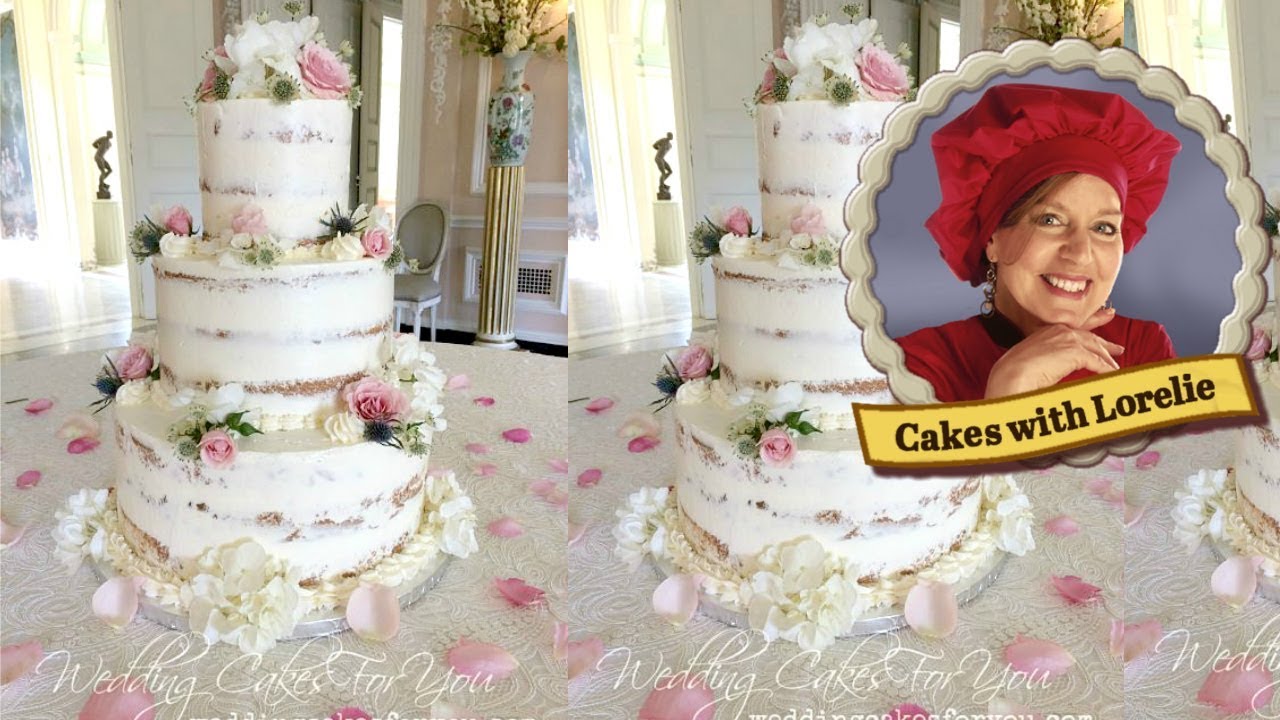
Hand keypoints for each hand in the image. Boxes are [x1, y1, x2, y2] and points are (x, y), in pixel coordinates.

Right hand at [984, 307, 1124, 398]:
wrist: (1011, 374)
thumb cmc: (1015, 371)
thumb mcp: (1035, 358)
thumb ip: (1049, 357)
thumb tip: (1055, 366)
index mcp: (1049, 330)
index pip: (1076, 328)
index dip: (1092, 327)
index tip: (1103, 323)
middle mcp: (1059, 330)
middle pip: (1089, 337)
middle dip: (1105, 344)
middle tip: (1117, 349)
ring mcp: (1067, 339)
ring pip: (1095, 348)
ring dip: (1107, 360)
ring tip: (1115, 368)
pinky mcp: (1074, 352)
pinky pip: (1096, 361)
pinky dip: (1105, 368)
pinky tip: (1111, 374)